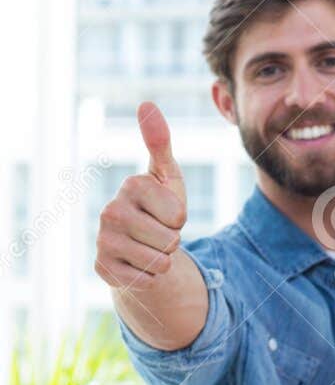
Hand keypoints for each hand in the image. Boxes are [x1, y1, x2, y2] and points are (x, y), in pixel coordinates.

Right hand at [94, 102, 188, 291]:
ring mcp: (104, 241)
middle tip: (159, 233)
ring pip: (160, 262)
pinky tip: (138, 264)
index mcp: (130, 187)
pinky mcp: (104, 269)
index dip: (180, 218)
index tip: (167, 212)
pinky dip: (151, 277)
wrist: (141, 247)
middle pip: (170, 240)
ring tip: (150, 247)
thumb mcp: (168, 177)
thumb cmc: (160, 208)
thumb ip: (160, 143)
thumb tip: (147, 104)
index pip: (178, 213)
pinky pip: (148, 280)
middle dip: (173, 241)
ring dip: (163, 259)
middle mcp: (110, 211)